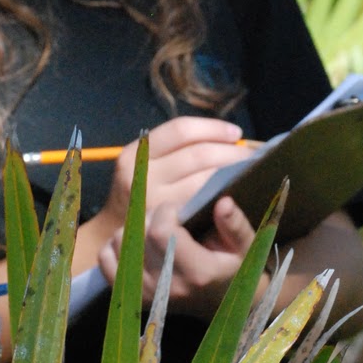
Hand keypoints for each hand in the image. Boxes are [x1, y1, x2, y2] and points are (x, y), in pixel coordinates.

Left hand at [98, 194, 255, 319]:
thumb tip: (222, 202)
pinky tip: (137, 243)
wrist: (227, 307)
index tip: (179, 209)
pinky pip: (107, 262)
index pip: (162, 232)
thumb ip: (235, 225)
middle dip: (150, 216)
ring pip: (121, 245)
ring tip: (155, 230)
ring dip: (133, 228)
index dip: (167, 211)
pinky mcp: (134, 298)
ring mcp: (148, 295)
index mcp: (197, 274)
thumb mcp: (247, 248)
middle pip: (139, 236)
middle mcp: (168, 288)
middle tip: (168, 218)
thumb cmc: (238, 271)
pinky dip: (115, 246)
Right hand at [99, 115, 246, 232]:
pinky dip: (224, 195)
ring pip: (206, 180)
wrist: (112, 234)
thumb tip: (227, 137)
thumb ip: (172, 150)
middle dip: (230, 152)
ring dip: (232, 173)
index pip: (181, 130)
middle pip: (198, 154)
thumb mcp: (141, 164)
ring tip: (248, 172)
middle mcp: (141, 177)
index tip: (235, 133)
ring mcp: (155, 203)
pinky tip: (235, 192)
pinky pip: (205, 204)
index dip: (213, 128)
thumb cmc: (138, 192)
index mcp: (135, 154)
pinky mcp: (169, 224)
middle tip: (251, 155)